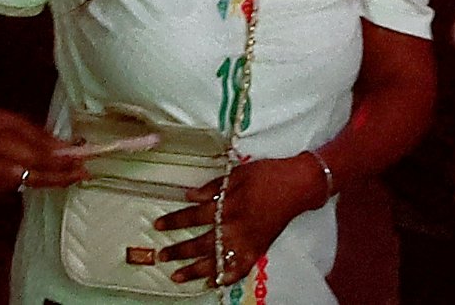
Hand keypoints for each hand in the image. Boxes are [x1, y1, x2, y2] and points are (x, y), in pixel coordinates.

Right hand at [0, 97, 87, 194]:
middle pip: (39, 177)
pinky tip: (52, 177)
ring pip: (32, 184)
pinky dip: (38, 181)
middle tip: (85, 172)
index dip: (65, 161)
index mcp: (5, 146)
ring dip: (54, 180)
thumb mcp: (14, 121)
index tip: (84, 159)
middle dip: (64, 176)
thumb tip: (65, 148)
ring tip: (74, 174)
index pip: (42, 158)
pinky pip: (21, 186)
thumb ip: (40, 137)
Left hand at [158, 155, 328, 286]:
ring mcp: (245, 242)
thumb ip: (212, 187)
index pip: (193, 216)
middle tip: (161, 257)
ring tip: (177, 276)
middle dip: (178, 251)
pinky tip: (213, 282)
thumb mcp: (236, 173)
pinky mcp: (258, 250)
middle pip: (200, 243)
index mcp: (226, 205)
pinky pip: (239, 269)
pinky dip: (225, 277)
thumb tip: (189, 195)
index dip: (174, 221)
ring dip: (195, 270)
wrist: (296, 186)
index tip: (158, 226)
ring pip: (216, 261)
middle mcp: (233, 227)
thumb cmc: (266, 175)